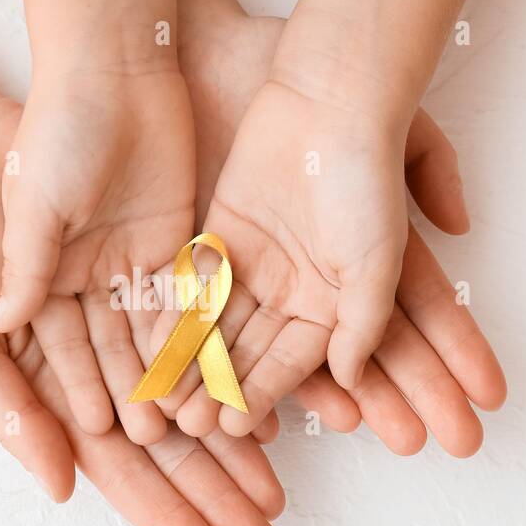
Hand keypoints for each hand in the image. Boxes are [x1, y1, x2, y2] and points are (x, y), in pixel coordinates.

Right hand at [0, 94, 281, 525]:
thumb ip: (9, 401)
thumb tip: (60, 484)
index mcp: (46, 373)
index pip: (112, 458)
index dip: (160, 508)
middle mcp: (95, 348)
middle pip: (165, 435)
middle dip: (210, 492)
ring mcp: (134, 303)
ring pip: (195, 385)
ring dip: (235, 442)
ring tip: (277, 498)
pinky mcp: (171, 259)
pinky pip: (211, 325)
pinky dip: (238, 366)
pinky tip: (278, 413)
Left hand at [169, 13, 504, 451]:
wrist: (329, 96)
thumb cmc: (365, 175)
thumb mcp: (378, 256)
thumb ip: (365, 321)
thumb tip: (352, 378)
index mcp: (335, 301)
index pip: (297, 362)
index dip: (267, 394)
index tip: (237, 428)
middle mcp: (294, 290)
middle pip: (253, 353)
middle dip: (223, 391)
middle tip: (190, 427)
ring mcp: (255, 264)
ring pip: (217, 326)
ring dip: (192, 364)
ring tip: (162, 398)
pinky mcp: (219, 235)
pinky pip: (193, 285)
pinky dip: (173, 314)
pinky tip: (147, 344)